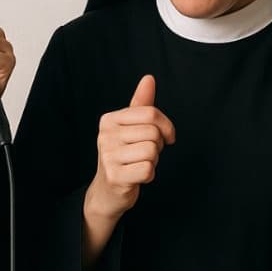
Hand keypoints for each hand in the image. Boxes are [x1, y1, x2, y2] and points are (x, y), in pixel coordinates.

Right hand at [86, 75, 175, 219]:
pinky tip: (137, 176)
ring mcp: (108, 156)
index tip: (165, 137)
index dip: (166, 126)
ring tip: (139, 164)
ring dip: (153, 161)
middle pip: (153, 133)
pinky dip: (149, 175)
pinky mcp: (115, 176)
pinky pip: (148, 169)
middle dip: (158, 145)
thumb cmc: (123, 155)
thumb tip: (149, 78)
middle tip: (146, 154)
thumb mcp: (130, 128)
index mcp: (109, 119)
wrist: (107, 191)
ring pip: (152, 151)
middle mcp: (105, 135)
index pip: (151, 114)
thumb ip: (141, 104)